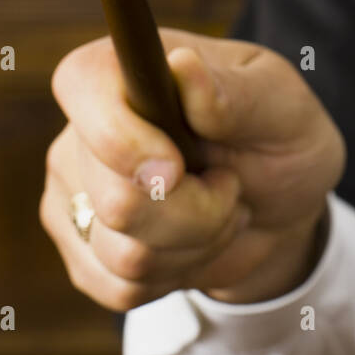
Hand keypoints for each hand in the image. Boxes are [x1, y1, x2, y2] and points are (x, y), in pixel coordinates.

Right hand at [40, 29, 345, 311]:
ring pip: (122, 253)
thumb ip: (233, 93)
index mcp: (121, 66)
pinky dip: (176, 276)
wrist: (276, 203)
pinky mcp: (80, 248)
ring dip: (196, 244)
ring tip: (220, 209)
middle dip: (198, 212)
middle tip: (231, 186)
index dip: (122, 139)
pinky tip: (195, 241)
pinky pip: (119, 288)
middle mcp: (82, 126)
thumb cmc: (278, 134)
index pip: (82, 88)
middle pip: (116, 198)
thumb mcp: (281, 104)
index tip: (178, 168)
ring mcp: (73, 190)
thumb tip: (183, 66)